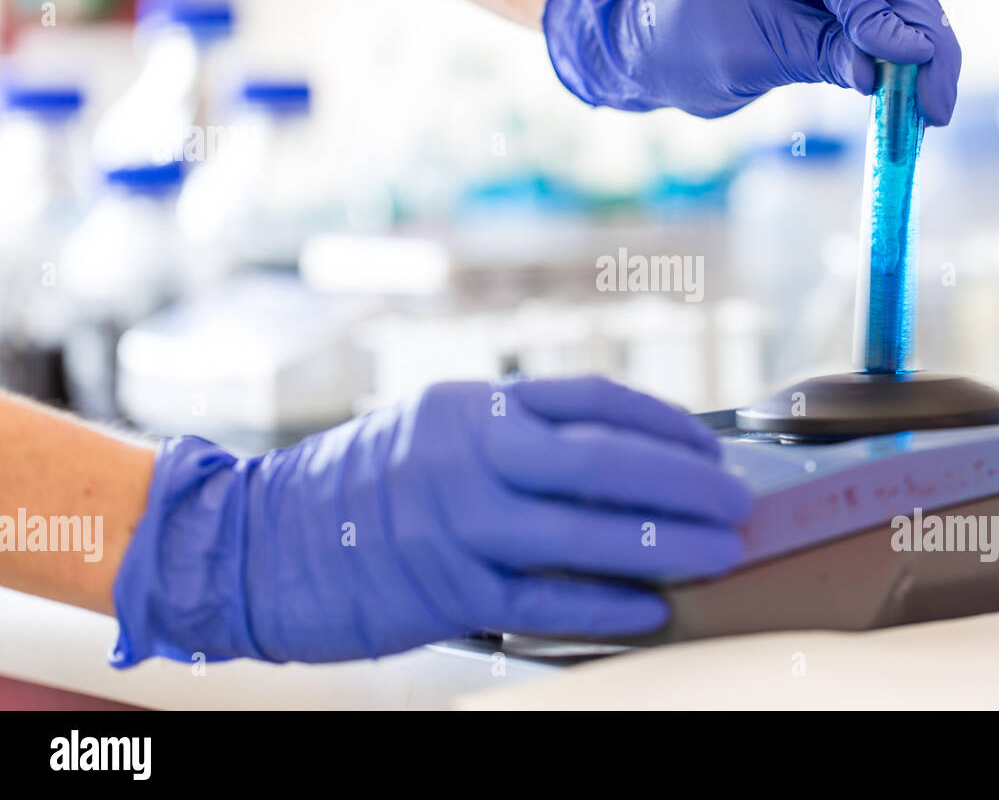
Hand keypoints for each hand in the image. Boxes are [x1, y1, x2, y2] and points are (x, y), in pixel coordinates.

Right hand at [111, 377, 750, 664]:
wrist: (255, 540)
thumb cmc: (352, 485)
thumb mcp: (430, 430)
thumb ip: (511, 435)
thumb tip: (615, 458)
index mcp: (472, 405)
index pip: (592, 399)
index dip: (663, 421)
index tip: (709, 445)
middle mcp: (471, 453)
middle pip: (605, 460)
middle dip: (684, 481)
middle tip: (736, 500)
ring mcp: (459, 521)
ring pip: (586, 530)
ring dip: (665, 542)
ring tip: (720, 552)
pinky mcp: (446, 588)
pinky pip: (546, 597)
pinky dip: (605, 603)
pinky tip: (651, 607)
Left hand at [543, 0, 959, 122]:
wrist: (666, 39)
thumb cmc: (691, 40)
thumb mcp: (754, 53)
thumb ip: (822, 55)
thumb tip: (887, 72)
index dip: (879, 17)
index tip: (909, 62)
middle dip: (921, 40)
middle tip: (938, 104)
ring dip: (926, 49)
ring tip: (937, 108)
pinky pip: (890, 4)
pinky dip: (907, 48)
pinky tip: (925, 94)